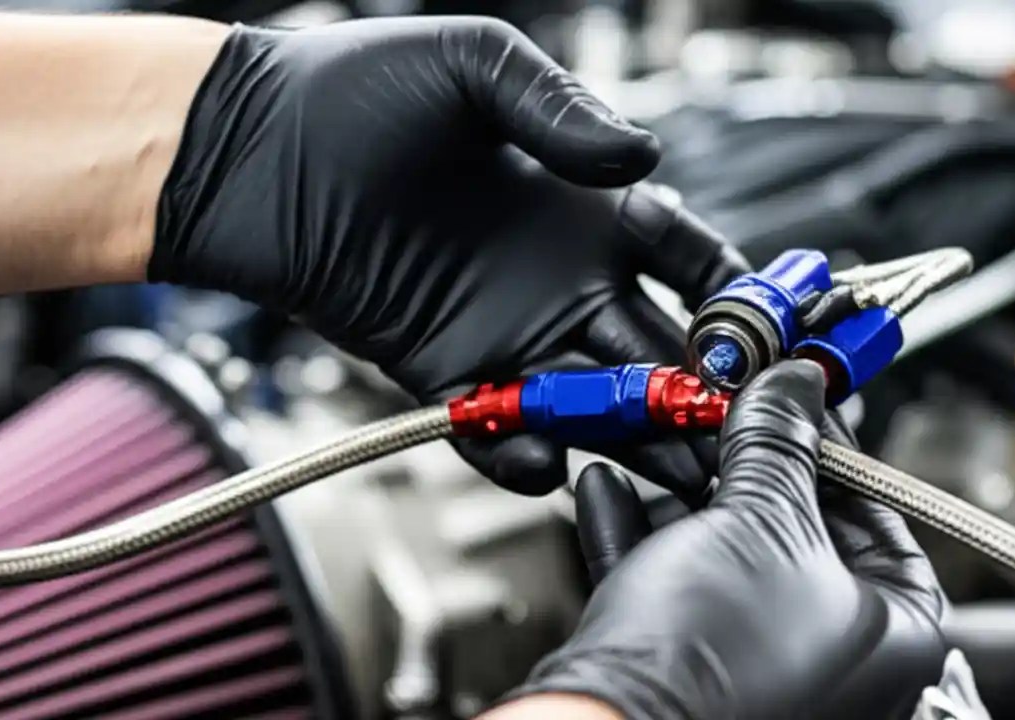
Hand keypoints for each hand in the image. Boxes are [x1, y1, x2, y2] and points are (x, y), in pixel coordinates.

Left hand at [150, 18, 747, 501]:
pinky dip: (522, 451)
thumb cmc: (355, 90)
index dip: (731, 292)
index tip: (764, 325)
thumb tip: (647, 154)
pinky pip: (496, 426)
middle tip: (741, 428)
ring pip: (592, 399)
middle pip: (654, 348)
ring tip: (677, 471)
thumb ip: (563, 110)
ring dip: (634, 437)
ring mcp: (503, 328)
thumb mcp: (475, 66)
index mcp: (582, 207)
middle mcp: (557, 275)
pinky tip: (545, 461)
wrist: (250, 150)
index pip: (685, 257)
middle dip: (701, 391)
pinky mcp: (442, 369)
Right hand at [505, 361, 946, 718]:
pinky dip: (638, 529)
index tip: (794, 400)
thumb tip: (793, 386)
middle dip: (737, 456)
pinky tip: (608, 483)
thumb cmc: (717, 663)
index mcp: (891, 630)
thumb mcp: (761, 519)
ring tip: (651, 430)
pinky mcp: (685, 665)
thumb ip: (778, 440)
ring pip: (719, 547)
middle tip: (715, 403)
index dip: (832, 446)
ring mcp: (755, 661)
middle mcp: (832, 652)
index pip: (880, 514)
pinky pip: (667, 581)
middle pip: (791, 523)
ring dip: (676, 483)